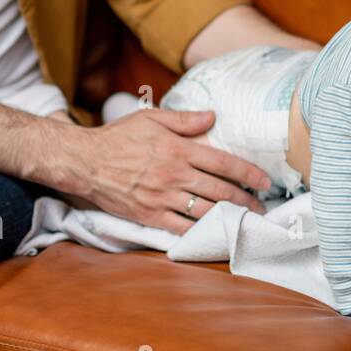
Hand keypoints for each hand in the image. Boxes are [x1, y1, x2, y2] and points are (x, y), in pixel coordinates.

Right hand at [45, 108, 272, 232]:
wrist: (85, 162)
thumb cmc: (119, 137)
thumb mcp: (152, 118)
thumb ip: (184, 120)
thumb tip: (212, 117)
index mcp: (178, 150)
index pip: (223, 163)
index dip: (248, 173)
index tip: (264, 181)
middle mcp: (174, 175)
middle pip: (220, 191)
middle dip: (246, 200)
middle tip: (262, 207)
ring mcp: (162, 198)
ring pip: (205, 211)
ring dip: (229, 217)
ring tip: (246, 221)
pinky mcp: (150, 216)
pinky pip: (181, 228)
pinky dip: (200, 232)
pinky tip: (214, 233)